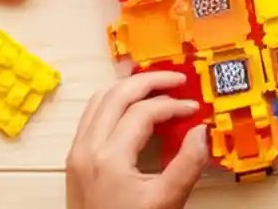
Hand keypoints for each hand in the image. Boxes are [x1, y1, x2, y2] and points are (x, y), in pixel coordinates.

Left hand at [66, 72, 208, 208]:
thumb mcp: (166, 202)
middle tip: (176, 80)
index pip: (144, 112)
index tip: (193, 109)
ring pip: (99, 100)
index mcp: (108, 158)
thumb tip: (202, 132)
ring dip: (128, 88)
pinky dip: (113, 103)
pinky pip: (91, 116)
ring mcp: (77, 153)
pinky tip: (131, 108)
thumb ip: (187, 164)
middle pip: (117, 94)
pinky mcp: (75, 161)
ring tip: (155, 87)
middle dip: (150, 82)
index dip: (173, 105)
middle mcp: (87, 149)